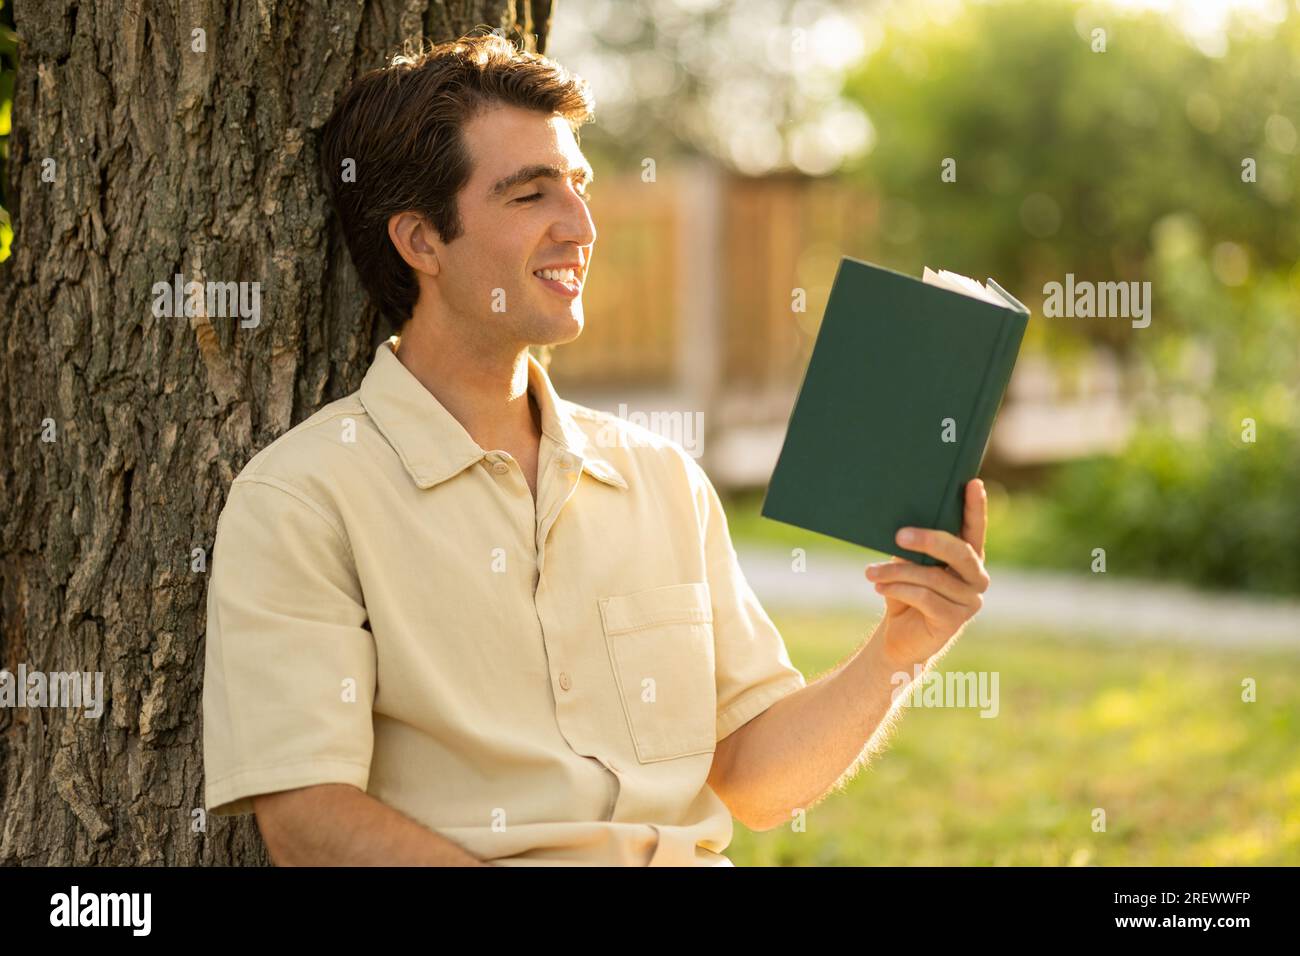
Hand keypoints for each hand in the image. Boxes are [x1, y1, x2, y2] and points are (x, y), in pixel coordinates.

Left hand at [864, 479, 990, 667]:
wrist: (898, 636)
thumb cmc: (904, 591)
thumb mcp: (908, 564)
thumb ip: (913, 545)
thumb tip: (899, 524)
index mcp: (967, 557)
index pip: (974, 529)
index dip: (976, 507)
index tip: (973, 483)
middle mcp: (976, 577)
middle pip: (959, 551)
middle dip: (928, 540)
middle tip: (898, 535)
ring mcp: (969, 601)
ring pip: (933, 576)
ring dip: (897, 572)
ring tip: (870, 572)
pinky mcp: (954, 621)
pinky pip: (925, 597)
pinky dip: (898, 589)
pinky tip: (879, 588)